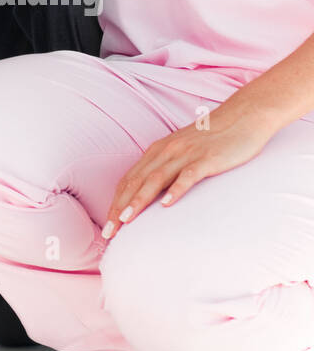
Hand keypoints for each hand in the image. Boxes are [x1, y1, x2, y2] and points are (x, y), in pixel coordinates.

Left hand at [101, 94, 278, 242]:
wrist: (242, 117)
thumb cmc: (212, 140)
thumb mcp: (183, 152)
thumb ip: (168, 169)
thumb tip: (154, 196)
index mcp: (158, 151)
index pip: (129, 180)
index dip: (116, 202)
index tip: (107, 226)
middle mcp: (166, 151)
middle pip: (136, 181)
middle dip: (120, 207)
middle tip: (108, 232)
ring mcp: (186, 154)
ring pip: (155, 179)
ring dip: (138, 200)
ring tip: (125, 220)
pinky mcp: (207, 159)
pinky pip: (188, 175)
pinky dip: (176, 189)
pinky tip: (167, 205)